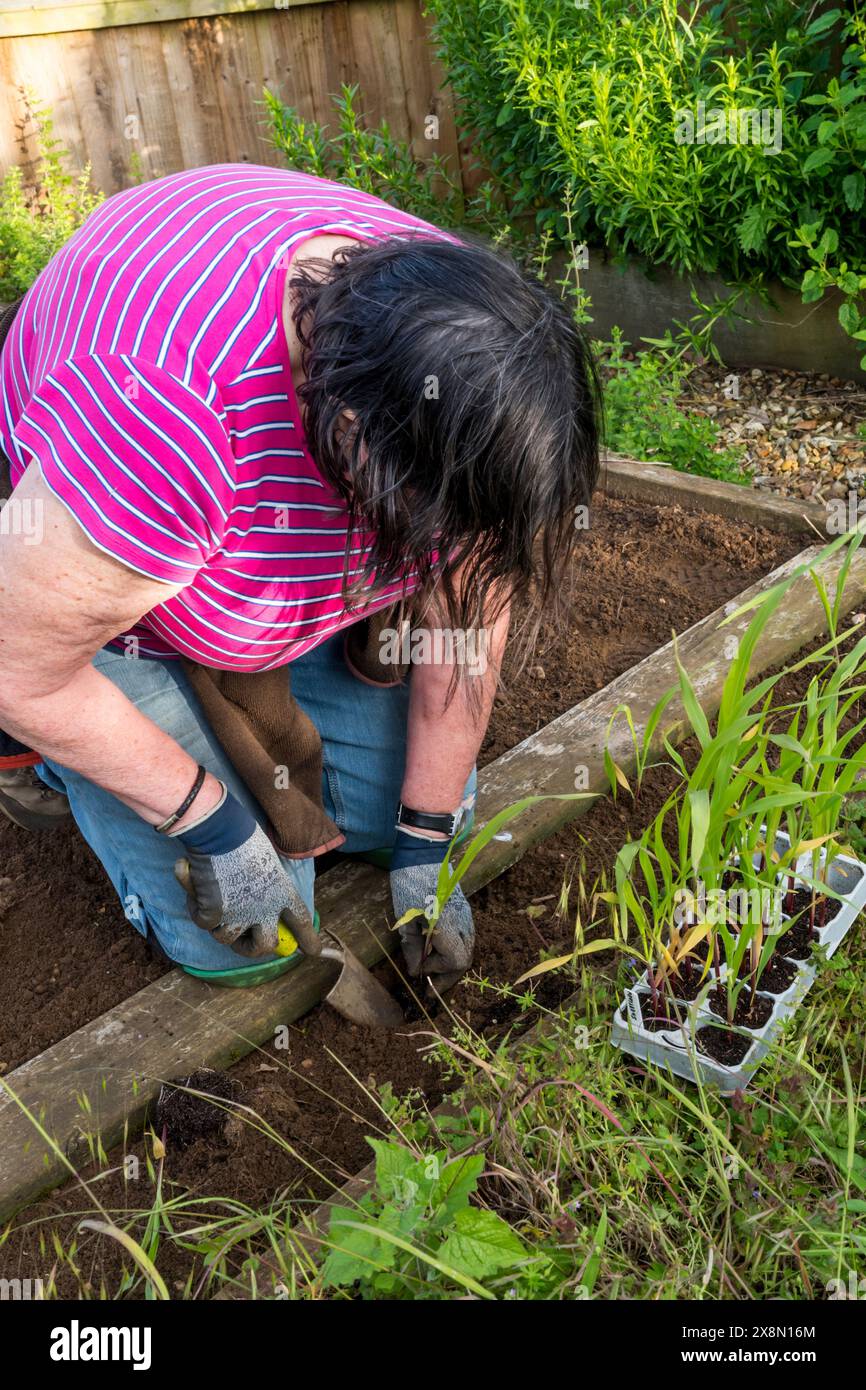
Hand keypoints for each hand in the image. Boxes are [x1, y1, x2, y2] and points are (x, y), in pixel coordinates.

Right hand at [171, 785, 310, 957]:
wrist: (221, 831)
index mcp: (283, 892)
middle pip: (265, 946)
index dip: (308, 939)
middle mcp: (265, 909)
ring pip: (227, 938)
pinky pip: (205, 923)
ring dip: (220, 924)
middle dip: (254, 948)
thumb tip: (255, 900)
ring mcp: (239, 914)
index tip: (313, 952)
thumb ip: (265, 884)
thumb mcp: (267, 862)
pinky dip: (197, 909)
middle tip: (246, 941)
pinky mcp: (214, 914)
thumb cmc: (243, 837)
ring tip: (215, 901)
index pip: (301, 921)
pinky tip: (197, 890)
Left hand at [390, 830, 474, 990]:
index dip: (437, 971)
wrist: (423, 853)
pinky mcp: (464, 911)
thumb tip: (416, 972)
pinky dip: (453, 950)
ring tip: (431, 970)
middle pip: (464, 960)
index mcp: (450, 926)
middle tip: (429, 987)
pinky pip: (464, 939)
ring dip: (450, 964)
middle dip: (446, 976)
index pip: (455, 962)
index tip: (418, 968)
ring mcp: (466, 916)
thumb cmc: (410, 884)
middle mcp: (464, 923)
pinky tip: (436, 951)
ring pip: (466, 950)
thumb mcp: (405, 919)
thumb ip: (412, 948)